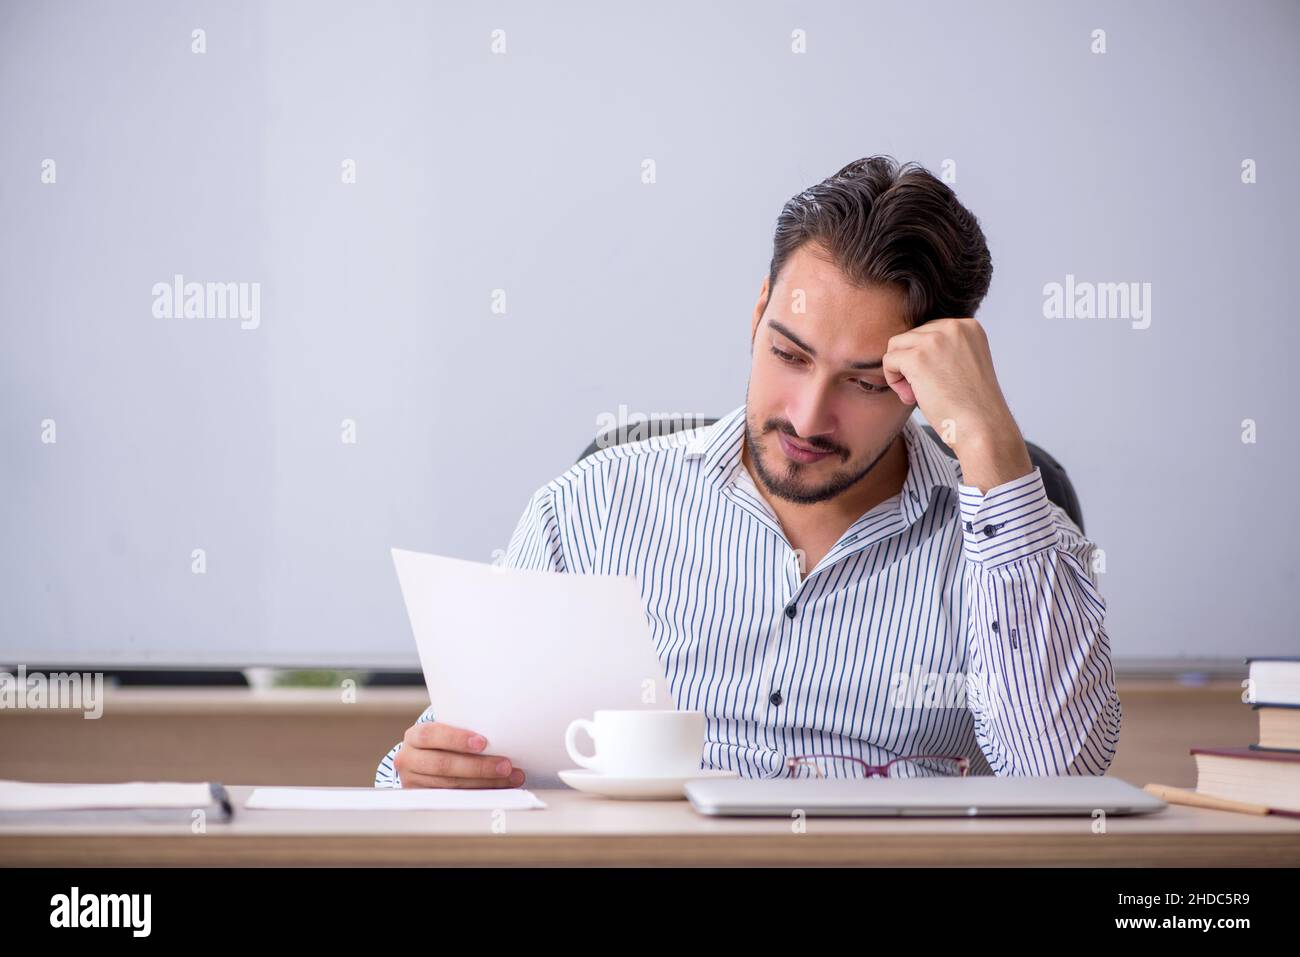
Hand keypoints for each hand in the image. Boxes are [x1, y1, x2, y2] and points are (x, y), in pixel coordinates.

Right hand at [393, 721, 525, 788]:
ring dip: (485, 782)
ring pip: (451, 785)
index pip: (432, 735)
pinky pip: (455, 798)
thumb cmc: (441, 739)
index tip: (482, 742)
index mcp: (414, 736)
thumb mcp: (444, 728)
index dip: (456, 739)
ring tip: (510, 777)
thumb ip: (462, 728)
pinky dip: (480, 792)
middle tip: (505, 765)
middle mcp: (409, 759)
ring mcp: (414, 782)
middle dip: (478, 767)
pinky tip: (498, 788)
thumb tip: (498, 728)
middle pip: (444, 765)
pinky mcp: (426, 798)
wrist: (421, 757)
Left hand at [881, 317, 1032, 491]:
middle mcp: (953, 327)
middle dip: (910, 363)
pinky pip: (888, 361)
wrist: (984, 428)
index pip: (928, 331)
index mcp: (968, 326)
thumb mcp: (964, 364)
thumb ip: (943, 350)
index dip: (925, 358)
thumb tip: (905, 348)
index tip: (937, 381)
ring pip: (896, 346)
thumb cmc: (972, 405)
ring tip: (915, 394)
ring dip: (900, 371)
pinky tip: (910, 396)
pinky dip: (893, 380)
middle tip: (923, 391)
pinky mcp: (918, 358)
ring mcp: (935, 340)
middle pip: (910, 336)